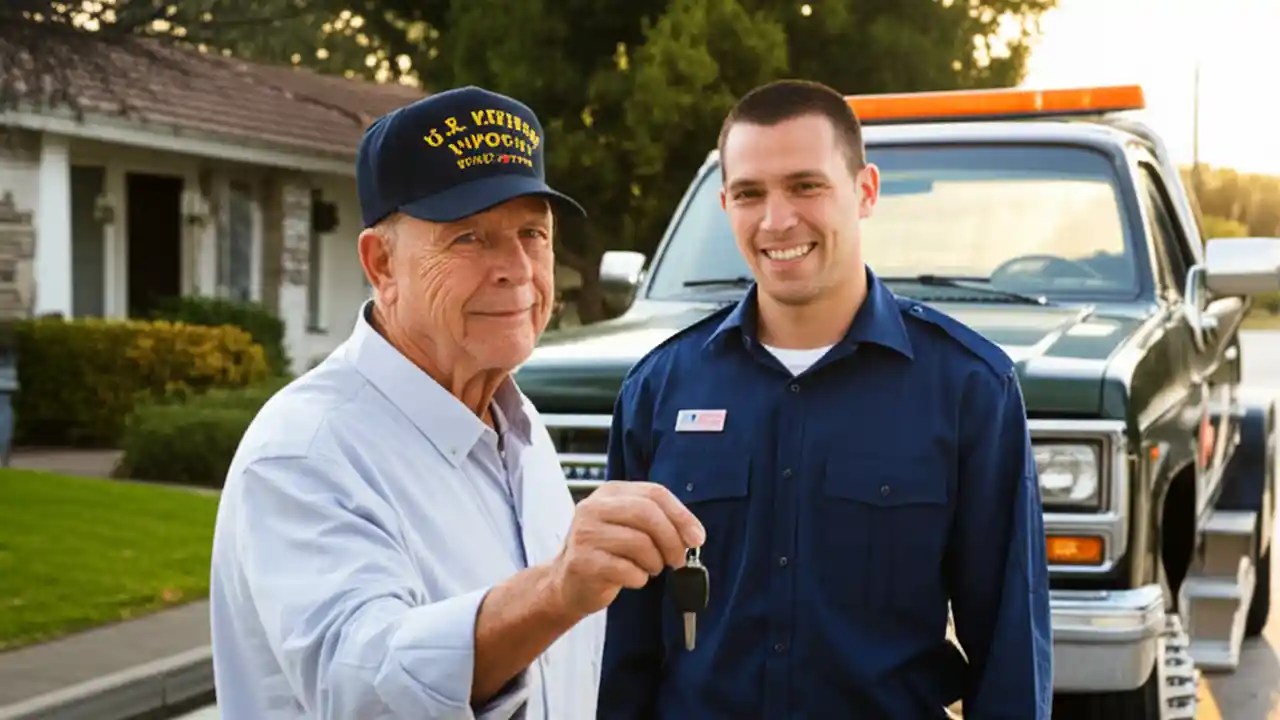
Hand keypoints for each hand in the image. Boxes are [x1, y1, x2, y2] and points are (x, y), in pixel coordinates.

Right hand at [548, 481, 704, 617]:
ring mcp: (586, 534)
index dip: (681, 516)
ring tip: (651, 568)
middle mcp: (594, 508)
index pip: (654, 493)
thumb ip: (657, 521)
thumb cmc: (605, 554)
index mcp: (609, 493)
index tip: (697, 538)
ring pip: (640, 543)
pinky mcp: (583, 562)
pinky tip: (633, 578)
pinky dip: (639, 578)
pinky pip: (628, 570)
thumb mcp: (627, 526)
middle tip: (679, 559)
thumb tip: (693, 535)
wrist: (567, 584)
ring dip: (655, 562)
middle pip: (647, 514)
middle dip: (672, 540)